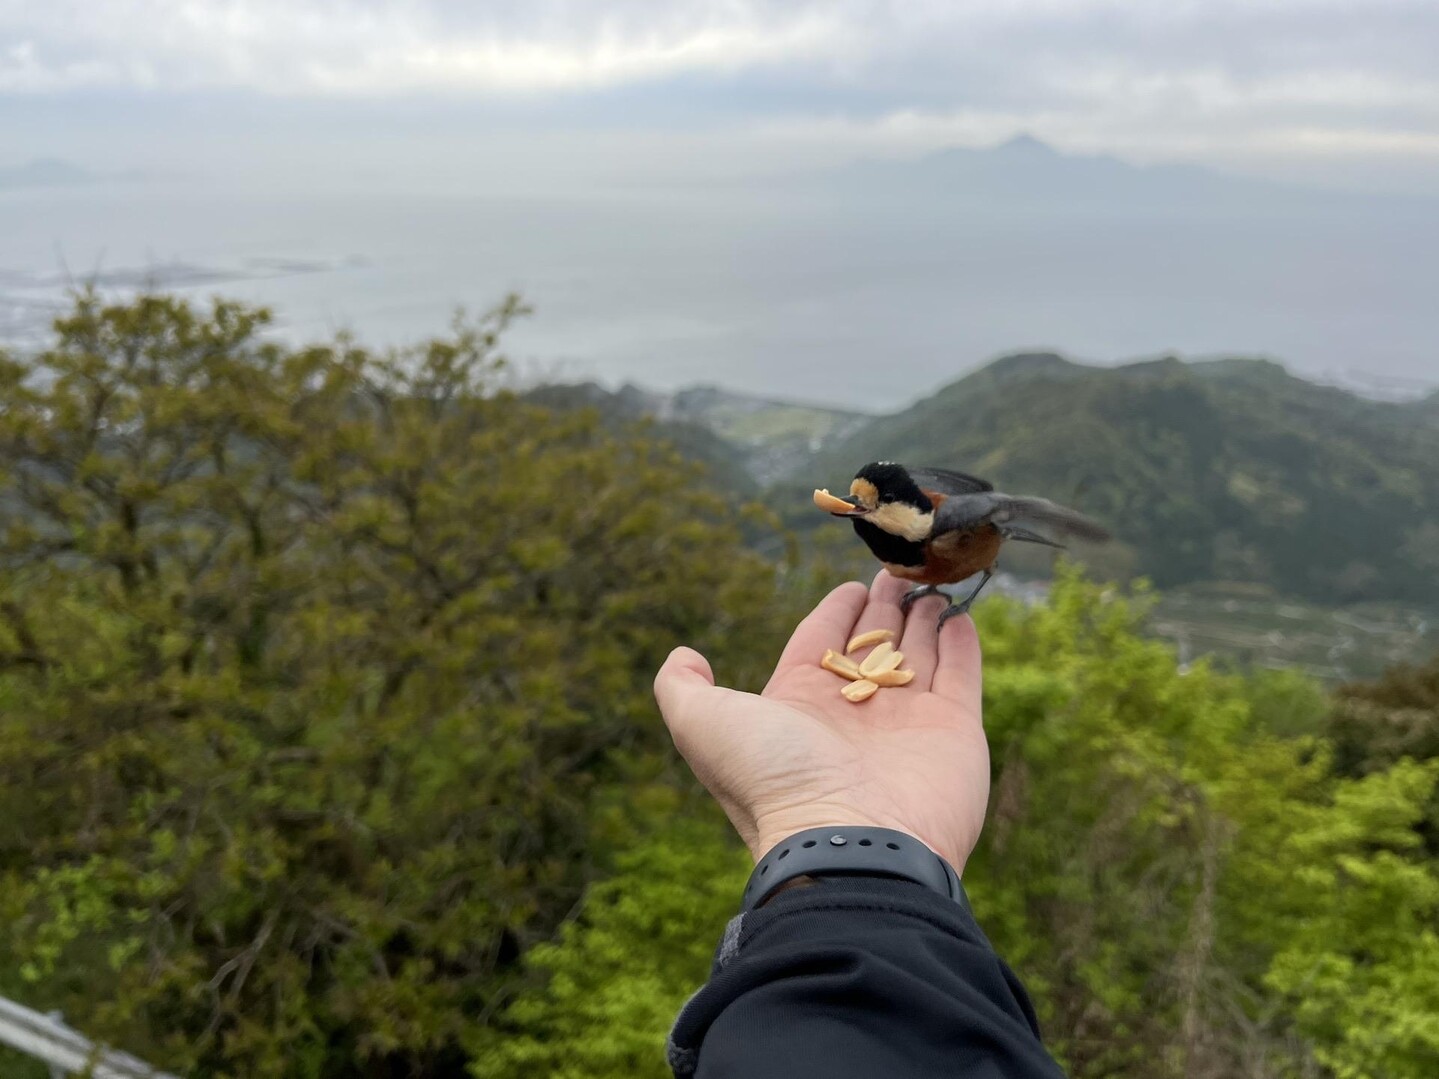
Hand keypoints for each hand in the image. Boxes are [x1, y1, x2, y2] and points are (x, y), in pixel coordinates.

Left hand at [653, 571, 988, 872]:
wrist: (850, 845)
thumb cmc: (775, 781)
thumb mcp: (704, 726)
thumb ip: (682, 688)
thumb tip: (684, 656)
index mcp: (802, 704)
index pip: (822, 642)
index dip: (836, 612)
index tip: (851, 587)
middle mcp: (856, 711)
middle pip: (873, 643)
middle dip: (884, 608)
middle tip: (897, 570)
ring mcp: (908, 721)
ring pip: (919, 653)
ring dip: (925, 618)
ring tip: (931, 584)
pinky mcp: (954, 730)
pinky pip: (961, 675)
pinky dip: (962, 643)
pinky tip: (961, 616)